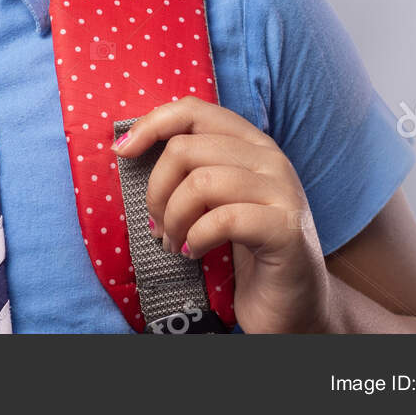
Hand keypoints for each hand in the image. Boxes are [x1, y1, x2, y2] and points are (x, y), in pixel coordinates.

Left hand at [112, 96, 330, 333]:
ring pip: (200, 183)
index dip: (151, 125)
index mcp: (251, 143)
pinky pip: (222, 220)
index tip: (122, 153)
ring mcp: (282, 191)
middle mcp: (270, 158)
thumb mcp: (216, 199)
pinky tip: (195, 252)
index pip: (193, 110)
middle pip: (185, 149)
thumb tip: (128, 148)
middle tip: (157, 228)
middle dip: (157, 192)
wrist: (293, 304)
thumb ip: (192, 169)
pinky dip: (196, 238)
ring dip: (173, 220)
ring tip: (174, 244)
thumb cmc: (245, 250)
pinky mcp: (284, 229)